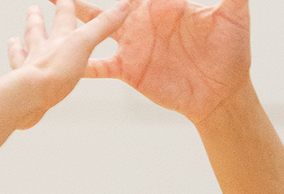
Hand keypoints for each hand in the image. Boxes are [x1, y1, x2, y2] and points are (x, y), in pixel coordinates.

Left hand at [5, 0, 133, 128]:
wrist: (31, 94)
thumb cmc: (57, 70)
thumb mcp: (85, 43)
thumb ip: (103, 25)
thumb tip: (124, 5)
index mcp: (60, 39)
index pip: (65, 15)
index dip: (67, 5)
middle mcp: (43, 48)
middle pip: (38, 29)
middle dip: (36, 19)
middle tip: (33, 10)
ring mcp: (31, 66)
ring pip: (24, 51)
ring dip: (19, 44)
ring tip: (14, 40)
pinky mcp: (24, 87)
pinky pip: (17, 76)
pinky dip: (15, 70)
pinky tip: (13, 71)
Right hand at [56, 0, 250, 123]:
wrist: (223, 94)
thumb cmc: (232, 53)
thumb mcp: (235, 18)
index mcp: (160, 4)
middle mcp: (140, 20)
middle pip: (105, 2)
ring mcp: (131, 44)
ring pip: (93, 25)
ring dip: (70, 16)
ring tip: (48, 1)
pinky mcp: (128, 69)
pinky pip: (97, 65)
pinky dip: (78, 62)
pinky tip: (56, 57)